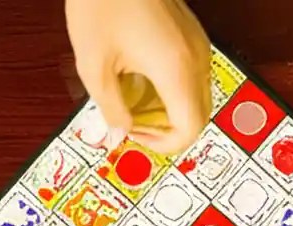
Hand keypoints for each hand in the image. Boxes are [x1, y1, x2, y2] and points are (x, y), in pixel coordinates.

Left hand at [66, 0, 210, 154]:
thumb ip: (109, 107)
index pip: (190, 129)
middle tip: (132, 122)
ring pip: (196, 97)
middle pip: (198, 117)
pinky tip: (140, 77)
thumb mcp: (94, 65)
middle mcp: (195, 58)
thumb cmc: (103, 2)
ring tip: (131, 97)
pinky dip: (171, 88)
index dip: (163, 144)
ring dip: (167, 108)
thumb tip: (118, 133)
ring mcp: (198, 45)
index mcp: (175, 68)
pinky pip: (192, 76)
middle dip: (165, 129)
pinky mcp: (192, 36)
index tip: (137, 136)